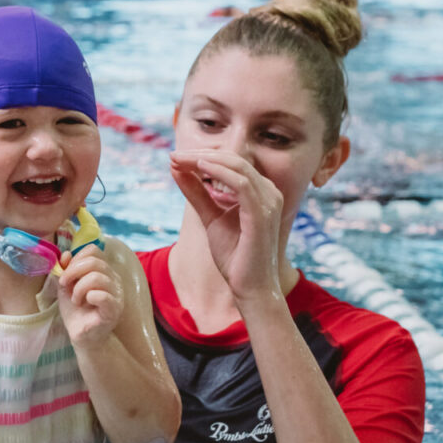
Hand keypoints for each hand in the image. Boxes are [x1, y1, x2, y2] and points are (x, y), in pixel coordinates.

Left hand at [57, 245, 122, 346]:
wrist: (81, 335)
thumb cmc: (76, 310)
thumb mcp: (66, 286)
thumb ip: (66, 269)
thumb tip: (67, 254)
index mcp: (103, 271)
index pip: (93, 250)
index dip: (76, 259)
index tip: (65, 275)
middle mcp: (113, 279)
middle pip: (94, 261)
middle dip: (73, 272)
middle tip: (65, 286)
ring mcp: (116, 294)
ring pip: (96, 277)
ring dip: (79, 288)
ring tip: (75, 299)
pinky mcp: (114, 310)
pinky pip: (103, 295)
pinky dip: (88, 296)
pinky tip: (84, 304)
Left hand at [169, 149, 282, 301]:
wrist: (249, 287)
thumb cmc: (234, 255)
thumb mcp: (210, 217)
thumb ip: (196, 193)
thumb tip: (176, 169)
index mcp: (260, 191)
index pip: (231, 162)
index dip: (202, 156)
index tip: (175, 157)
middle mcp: (269, 192)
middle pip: (233, 159)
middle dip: (199, 154)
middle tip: (173, 155)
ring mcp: (269, 202)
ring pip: (237, 166)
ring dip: (204, 160)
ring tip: (179, 160)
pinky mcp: (262, 214)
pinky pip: (242, 184)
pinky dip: (220, 172)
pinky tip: (199, 168)